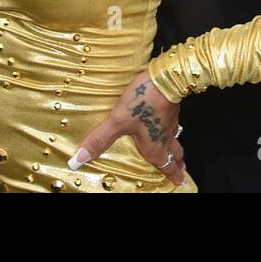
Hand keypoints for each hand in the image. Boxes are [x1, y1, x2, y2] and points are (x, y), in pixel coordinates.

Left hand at [70, 69, 185, 185]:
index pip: (167, 167)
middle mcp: (164, 137)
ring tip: (176, 152)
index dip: (174, 176)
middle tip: (181, 171)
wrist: (164, 77)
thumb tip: (79, 160)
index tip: (181, 184)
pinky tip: (165, 123)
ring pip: (176, 139)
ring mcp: (170, 122)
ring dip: (176, 148)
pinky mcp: (171, 107)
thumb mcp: (117, 121)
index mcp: (154, 147)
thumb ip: (100, 140)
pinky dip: (172, 129)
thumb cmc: (143, 101)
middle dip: (178, 164)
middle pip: (175, 155)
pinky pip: (173, 123)